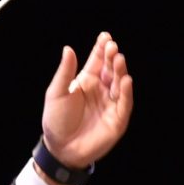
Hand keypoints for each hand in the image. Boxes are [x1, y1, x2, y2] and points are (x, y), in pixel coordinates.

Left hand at [39, 33, 133, 172]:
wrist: (60, 148)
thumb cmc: (56, 120)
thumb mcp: (56, 93)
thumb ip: (65, 72)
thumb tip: (68, 49)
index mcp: (87, 82)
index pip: (97, 62)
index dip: (101, 49)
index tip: (105, 37)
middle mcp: (101, 90)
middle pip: (111, 70)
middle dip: (112, 58)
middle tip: (113, 48)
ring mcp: (110, 104)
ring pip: (120, 85)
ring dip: (120, 72)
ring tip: (119, 60)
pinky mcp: (117, 120)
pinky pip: (125, 104)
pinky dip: (127, 92)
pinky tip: (126, 80)